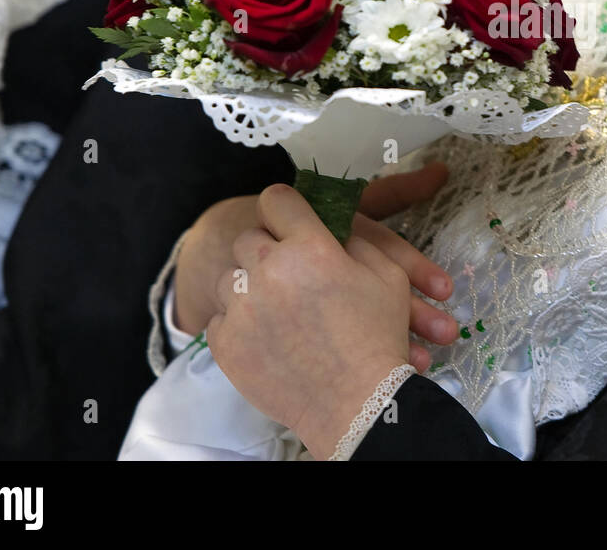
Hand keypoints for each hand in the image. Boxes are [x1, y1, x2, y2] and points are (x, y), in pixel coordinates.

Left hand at [206, 183, 420, 457]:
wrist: (358, 404)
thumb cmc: (377, 339)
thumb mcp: (387, 276)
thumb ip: (355, 243)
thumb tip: (331, 230)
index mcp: (309, 246)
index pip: (277, 201)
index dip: (285, 209)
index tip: (288, 220)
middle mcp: (269, 270)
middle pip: (248, 239)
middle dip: (267, 251)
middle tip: (289, 272)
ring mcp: (242, 308)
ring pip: (229, 279)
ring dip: (250, 287)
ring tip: (277, 308)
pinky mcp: (226, 343)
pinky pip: (220, 318)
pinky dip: (239, 325)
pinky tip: (267, 336)